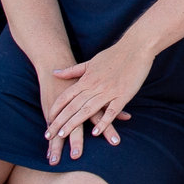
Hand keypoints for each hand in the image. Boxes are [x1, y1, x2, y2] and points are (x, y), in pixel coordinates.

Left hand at [42, 42, 150, 161]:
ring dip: (74, 123)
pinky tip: (95, 133)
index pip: (66, 96)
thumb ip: (72, 70)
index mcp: (86, 79)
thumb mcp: (90, 62)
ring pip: (88, 110)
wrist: (136, 47)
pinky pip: (111, 111)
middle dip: (59, 121)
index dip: (56, 109)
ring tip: (63, 135)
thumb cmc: (113, 54)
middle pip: (73, 106)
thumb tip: (54, 72)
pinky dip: (103, 122)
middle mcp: (95, 86)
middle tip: (48, 134)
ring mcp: (109, 91)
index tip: (48, 120)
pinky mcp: (123, 95)